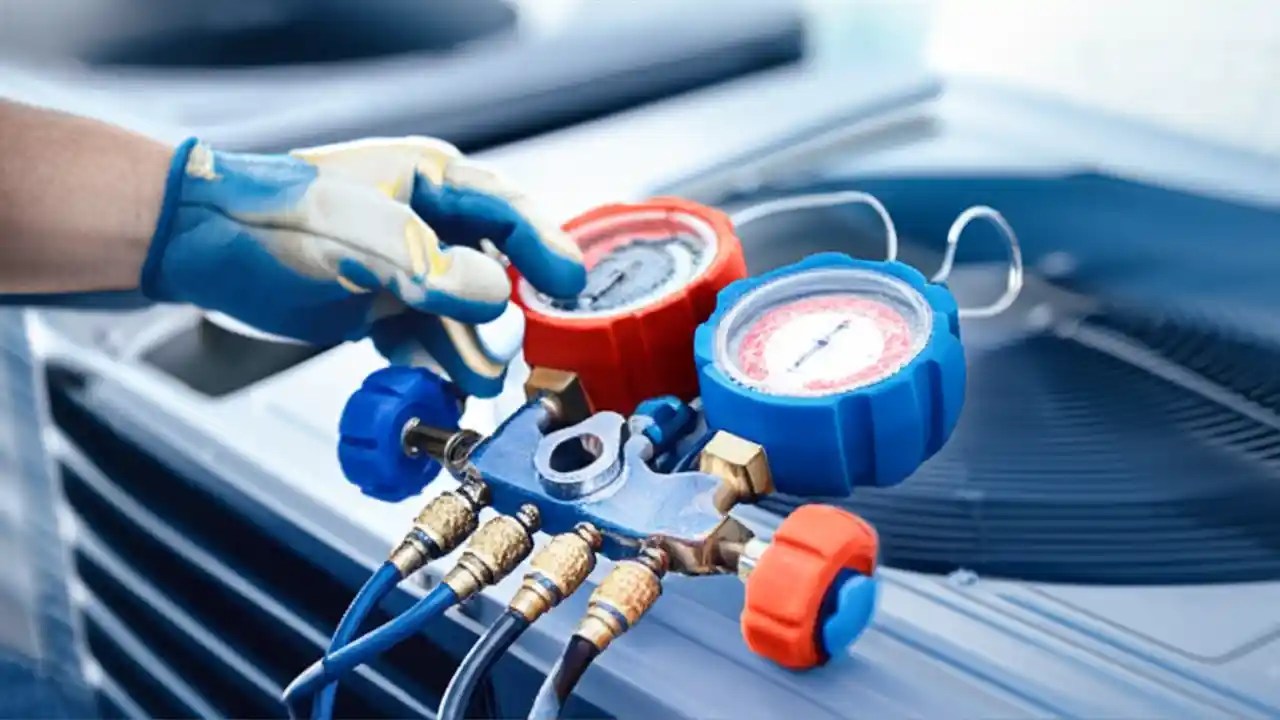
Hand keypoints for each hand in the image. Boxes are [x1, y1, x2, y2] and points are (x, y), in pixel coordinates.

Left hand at [142, 137, 585, 396]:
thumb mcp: (353, 236)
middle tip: (497, 356)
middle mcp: (429, 224)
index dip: (547, 251)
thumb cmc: (268, 218)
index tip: (572, 289)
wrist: (203, 248)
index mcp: (430, 182)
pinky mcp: (387, 307)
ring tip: (465, 384)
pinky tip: (427, 388)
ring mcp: (410, 269)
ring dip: (467, 354)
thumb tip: (496, 296)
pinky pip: (427, 342)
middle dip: (498, 321)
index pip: (511, 213)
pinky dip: (431, 368)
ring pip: (464, 318)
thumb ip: (428, 266)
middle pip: (495, 275)